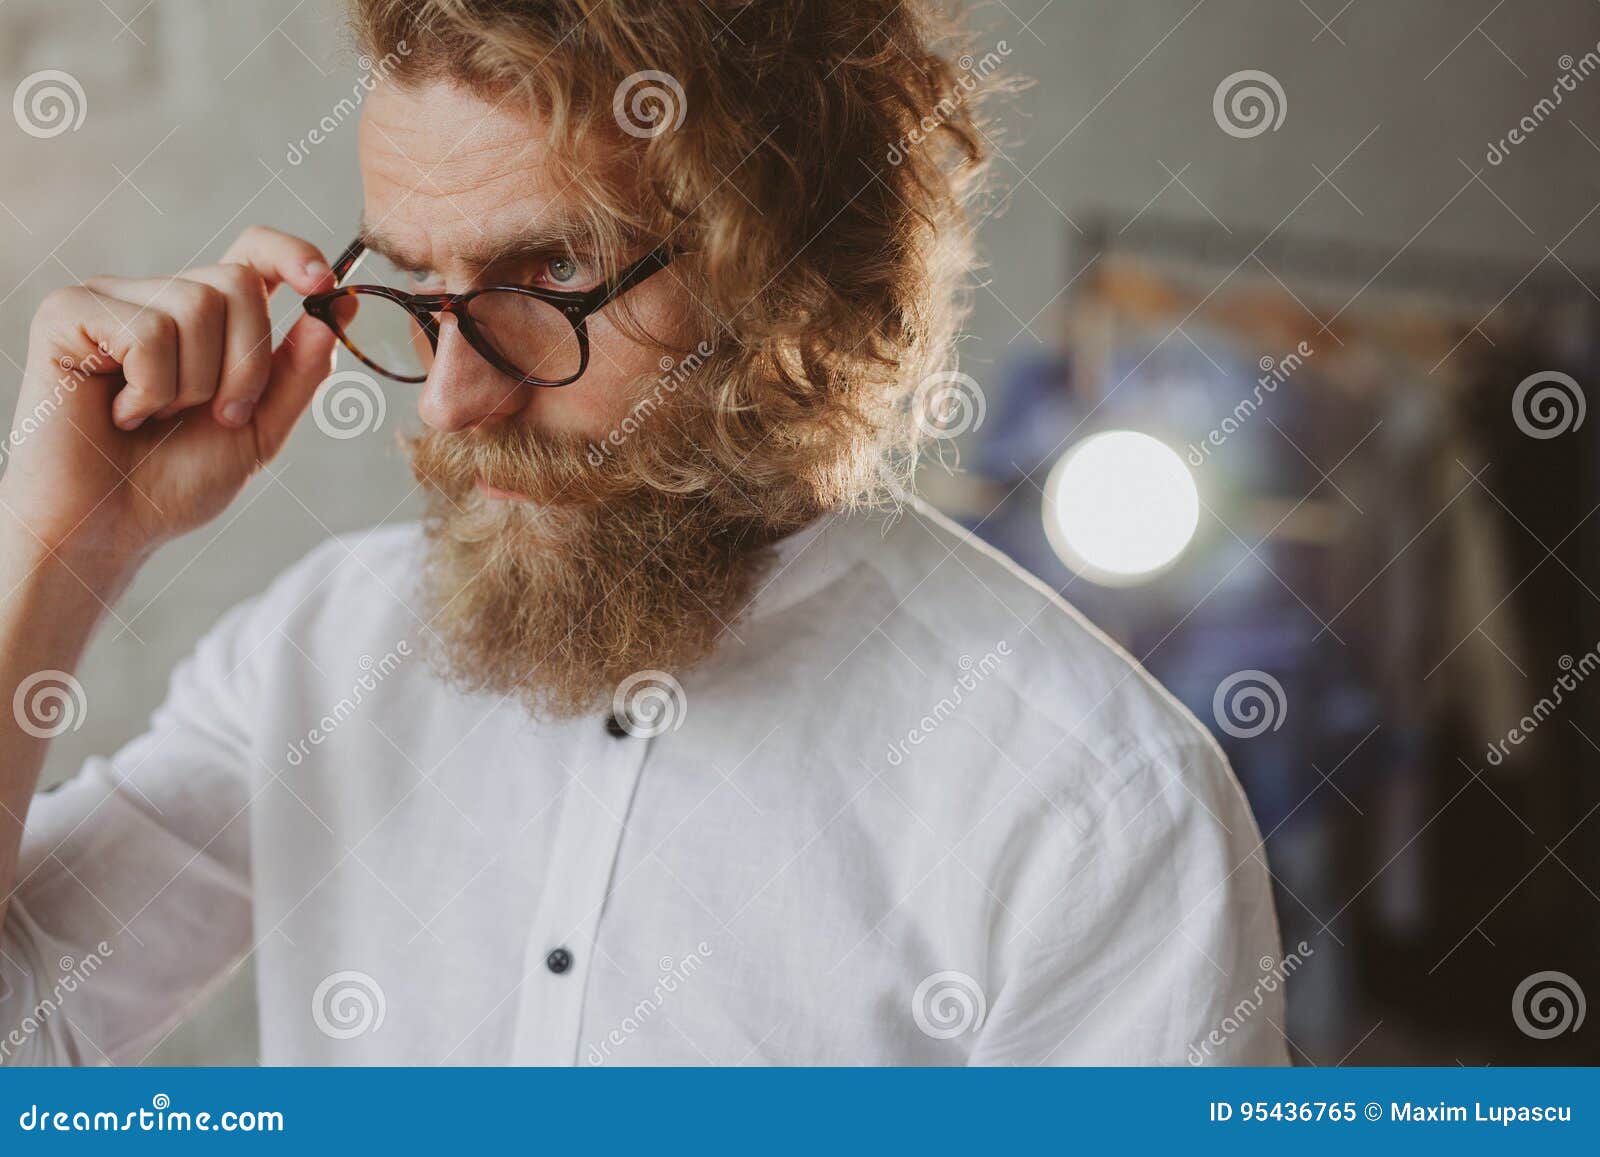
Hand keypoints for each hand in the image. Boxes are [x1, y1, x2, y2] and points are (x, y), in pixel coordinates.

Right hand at [0, 226, 338, 582]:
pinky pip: (148, 330)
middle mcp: (156, 297)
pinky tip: (122, 415)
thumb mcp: (260, 429)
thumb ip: (300, 372)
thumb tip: (337, 307)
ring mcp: (109, 300)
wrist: (108, 529)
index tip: (324, 282)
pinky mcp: (68, 314)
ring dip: (193, 385)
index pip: (252, 253)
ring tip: (156, 418)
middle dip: (246, 363)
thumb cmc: (173, 482)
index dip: (291, 254)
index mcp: (204, 320)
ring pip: (195, 304)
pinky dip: (151, 388)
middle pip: (236, 282)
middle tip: (216, 415)